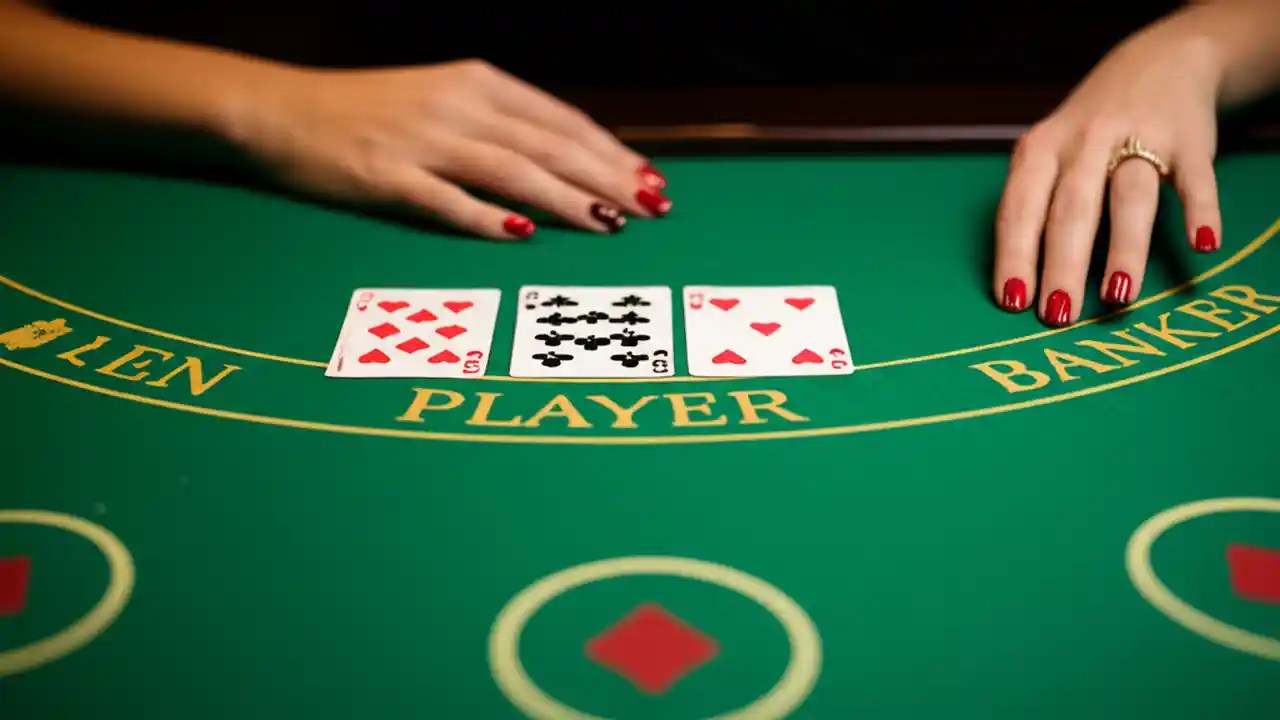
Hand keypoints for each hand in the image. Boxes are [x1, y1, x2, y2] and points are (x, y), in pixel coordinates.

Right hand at [227, 59, 668, 238]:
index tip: (651, 181)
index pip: (561, 121)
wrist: (280, 110)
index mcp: (477, 84)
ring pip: (511, 171)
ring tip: (609, 223)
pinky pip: (445, 200)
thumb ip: (501, 128)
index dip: (610, 152)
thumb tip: (567, 163)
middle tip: (651, 209)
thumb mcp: (443, 102)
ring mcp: (421, 141)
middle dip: (607, 178)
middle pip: (549, 145)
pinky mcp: (385, 176)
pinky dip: (485, 217)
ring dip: (566, 198)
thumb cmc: (370, 112)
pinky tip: (521, 234)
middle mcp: (457, 106)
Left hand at [993, 17, 1223, 324]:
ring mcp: (1139, 139)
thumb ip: (1034, 205)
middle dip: (1062, 264)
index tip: (1012, 302)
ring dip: (1123, 248)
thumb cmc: (1086, 133)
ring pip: (1128, 197)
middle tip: (1059, 314)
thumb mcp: (1048, 153)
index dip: (1015, 256)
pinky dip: (1199, 212)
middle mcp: (1085, 142)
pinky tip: (1202, 245)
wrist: (1157, 63)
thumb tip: (1017, 284)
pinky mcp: (1188, 142)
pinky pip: (1194, 181)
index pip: (1021, 209)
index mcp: (1041, 149)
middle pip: (1071, 209)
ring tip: (1117, 295)